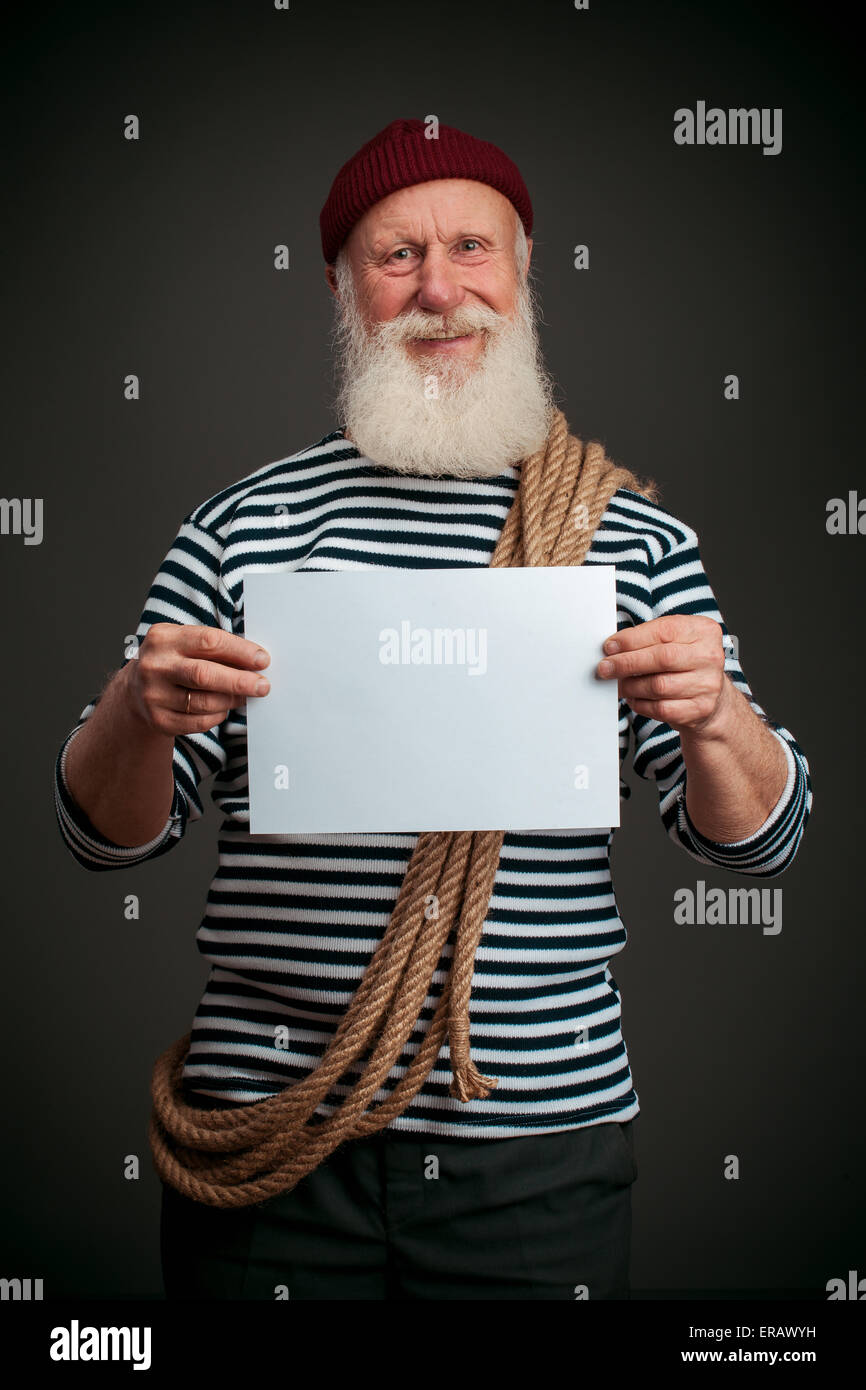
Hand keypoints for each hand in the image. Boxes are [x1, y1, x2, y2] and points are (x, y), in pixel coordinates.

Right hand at [124, 623, 270, 735]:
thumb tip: (256, 660)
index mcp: (163, 638)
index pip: (209, 641)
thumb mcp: (184, 643)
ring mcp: (153, 695)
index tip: (262, 660)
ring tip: (243, 696)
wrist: (135, 690)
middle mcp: (155, 666)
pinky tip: (222, 708)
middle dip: (240, 681)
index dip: (240, 651)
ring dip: (231, 700)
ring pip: (204, 702)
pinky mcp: (158, 720)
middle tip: (262, 685)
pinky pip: (199, 722)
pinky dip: (217, 716)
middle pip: (205, 674)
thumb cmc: (172, 662)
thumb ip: (215, 648)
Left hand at [595, 615, 729, 735]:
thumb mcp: (675, 641)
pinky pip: (661, 708)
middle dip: (627, 663)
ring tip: (620, 684)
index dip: (632, 639)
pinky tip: (634, 698)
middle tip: (605, 668)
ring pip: (659, 686)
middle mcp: (710, 656)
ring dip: (631, 686)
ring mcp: (707, 685)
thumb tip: (613, 647)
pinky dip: (641, 704)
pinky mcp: (700, 709)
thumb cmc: (685, 664)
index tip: (610, 646)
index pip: (664, 631)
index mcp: (704, 631)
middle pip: (662, 658)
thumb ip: (649, 638)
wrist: (712, 699)